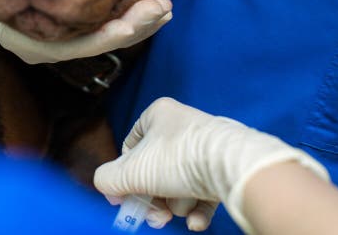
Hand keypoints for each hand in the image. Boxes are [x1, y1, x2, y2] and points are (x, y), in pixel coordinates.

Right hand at [0, 0, 173, 63]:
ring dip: (136, 23)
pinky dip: (126, 12)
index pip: (69, 46)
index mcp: (20, 35)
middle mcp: (41, 41)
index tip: (132, 23)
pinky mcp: (69, 19)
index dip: (103, 37)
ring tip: (165, 7)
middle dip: (131, 29)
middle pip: (94, 44)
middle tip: (162, 10)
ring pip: (103, 35)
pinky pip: (102, 21)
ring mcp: (57, 32)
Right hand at [94, 98, 329, 232]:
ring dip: (176, 204)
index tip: (123, 198)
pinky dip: (197, 209)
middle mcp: (182, 128)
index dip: (124, 175)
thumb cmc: (180, 158)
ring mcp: (205, 148)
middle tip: (153, 216)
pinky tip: (196, 221)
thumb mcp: (131, 171)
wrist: (232, 166)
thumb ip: (108, 179)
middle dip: (152, 198)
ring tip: (181, 212)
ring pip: (179, 184)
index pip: (131, 146)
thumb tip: (105, 187)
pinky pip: (203, 192)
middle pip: (155, 170)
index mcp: (158, 116)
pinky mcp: (224, 168)